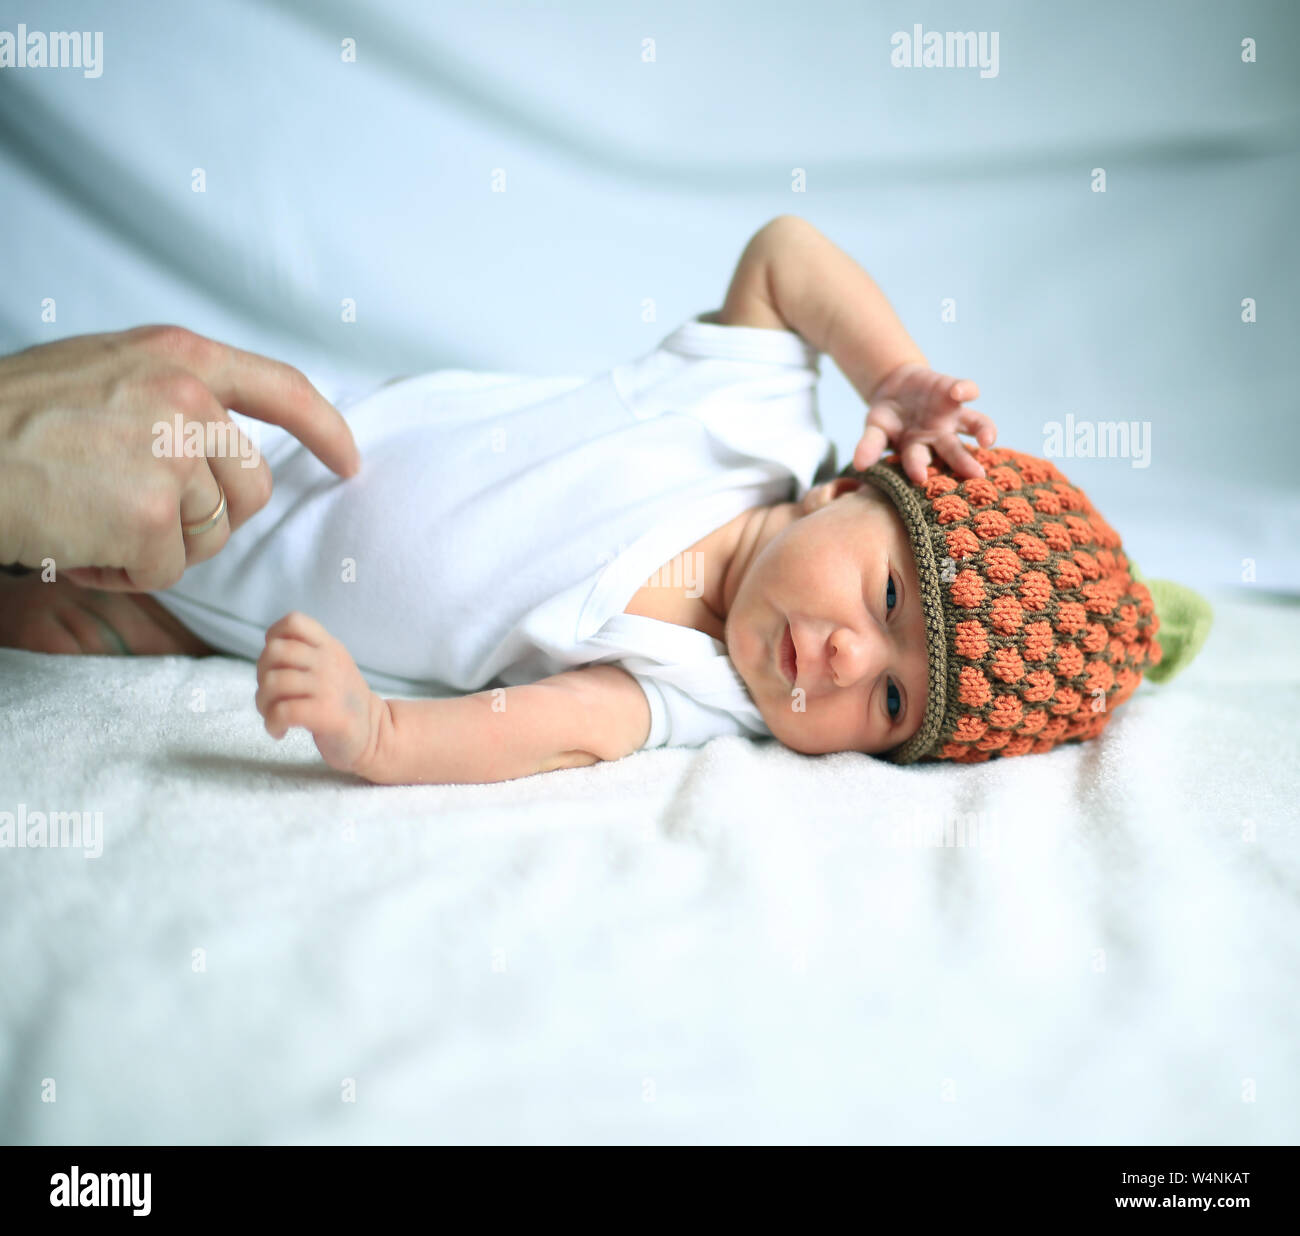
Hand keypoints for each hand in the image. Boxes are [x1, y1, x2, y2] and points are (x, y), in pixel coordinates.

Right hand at [0, 325, 360, 589]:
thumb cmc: (9, 419)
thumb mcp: (104, 372)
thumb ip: (171, 394)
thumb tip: (222, 440)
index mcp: (179, 356)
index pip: (283, 389)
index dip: (325, 430)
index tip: (348, 461)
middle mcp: (188, 398)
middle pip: (249, 488)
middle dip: (205, 518)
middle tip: (132, 514)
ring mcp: (172, 453)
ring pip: (207, 535)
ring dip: (154, 547)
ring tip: (88, 521)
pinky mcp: (150, 512)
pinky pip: (166, 570)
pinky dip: (121, 573)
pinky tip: (74, 546)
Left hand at [256, 611, 383, 775]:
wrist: (374, 734)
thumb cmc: (342, 702)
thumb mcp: (333, 666)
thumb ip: (307, 653)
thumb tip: (268, 652)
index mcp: (329, 647)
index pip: (294, 621)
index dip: (274, 638)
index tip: (277, 662)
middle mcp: (329, 662)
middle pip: (274, 651)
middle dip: (261, 674)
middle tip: (271, 695)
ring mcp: (329, 687)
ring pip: (272, 683)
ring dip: (263, 703)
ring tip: (273, 716)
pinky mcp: (326, 714)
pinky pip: (282, 711)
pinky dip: (272, 724)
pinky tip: (280, 731)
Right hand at [850, 362, 996, 483]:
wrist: (896, 388)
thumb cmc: (886, 419)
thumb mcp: (874, 430)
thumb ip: (870, 446)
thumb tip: (859, 465)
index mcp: (919, 452)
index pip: (920, 465)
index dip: (919, 470)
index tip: (920, 478)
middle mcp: (940, 438)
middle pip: (954, 451)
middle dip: (964, 462)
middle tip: (977, 475)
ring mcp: (950, 416)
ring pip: (974, 424)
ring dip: (984, 431)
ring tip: (988, 440)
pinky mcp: (952, 390)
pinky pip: (966, 390)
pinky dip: (966, 390)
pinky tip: (961, 393)